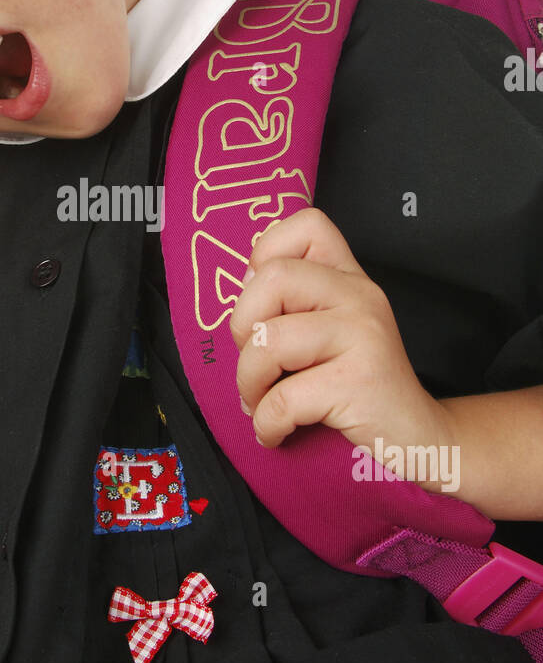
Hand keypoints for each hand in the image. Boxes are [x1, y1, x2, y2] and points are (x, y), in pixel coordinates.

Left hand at [229, 207, 452, 475]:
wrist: (419, 438)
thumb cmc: (357, 388)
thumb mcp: (330, 332)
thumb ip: (294, 303)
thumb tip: (243, 286)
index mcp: (350, 279)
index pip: (309, 224)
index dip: (266, 253)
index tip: (263, 304)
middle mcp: (360, 296)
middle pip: (272, 279)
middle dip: (242, 327)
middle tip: (254, 363)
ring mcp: (364, 334)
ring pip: (268, 341)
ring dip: (249, 383)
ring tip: (259, 403)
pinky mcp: (360, 381)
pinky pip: (283, 398)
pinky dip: (267, 423)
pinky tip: (276, 432)